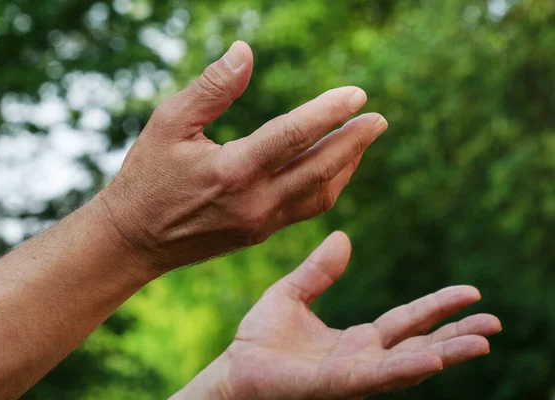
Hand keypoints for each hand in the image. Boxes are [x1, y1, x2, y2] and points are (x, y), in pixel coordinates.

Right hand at [98, 41, 387, 272]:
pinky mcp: (259, 234)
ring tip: (362, 140)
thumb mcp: (168, 123)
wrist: (135, 240)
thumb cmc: (147, 176)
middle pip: (321, 169)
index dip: (329, 111)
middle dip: (355, 142)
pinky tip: (332, 168)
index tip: (357, 94)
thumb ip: (211, 88)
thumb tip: (245, 51)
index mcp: (232, 171)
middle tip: (379, 119)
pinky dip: (326, 185)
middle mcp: (254, 202)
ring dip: (346, 166)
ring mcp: (260, 223)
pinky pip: (306, 208)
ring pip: (320, 195)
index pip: (294, 135)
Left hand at [175, 232, 501, 398]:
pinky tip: (433, 358)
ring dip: (445, 354)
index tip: (470, 293)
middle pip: (419, 344)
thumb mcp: (292, 295)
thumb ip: (319, 271)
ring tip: (481, 342)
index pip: (407, 321)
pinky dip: (406, 368)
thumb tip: (343, 238)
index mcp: (356, 340)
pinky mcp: (335, 386)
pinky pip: (376, 378)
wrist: (233, 371)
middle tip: (493, 323)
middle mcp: (362, 360)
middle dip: (456, 335)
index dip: (437, 307)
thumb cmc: (259, 341)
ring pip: (407, 365)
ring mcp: (352, 377)